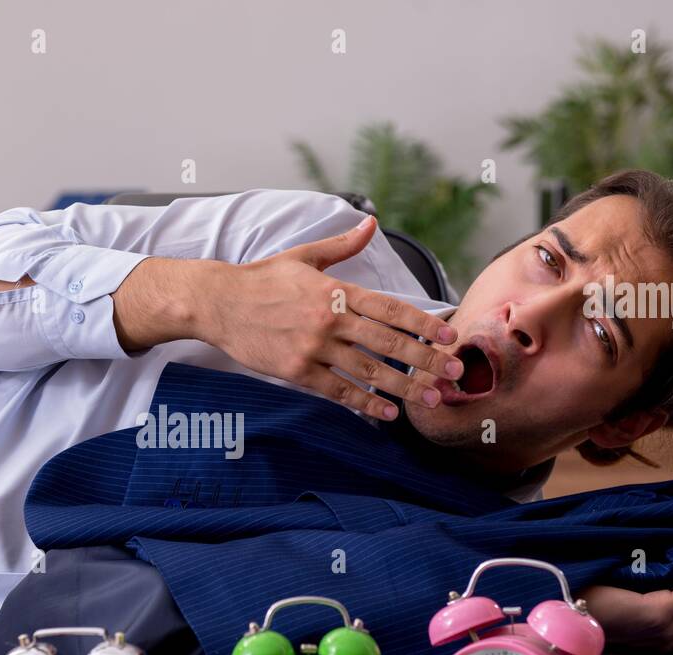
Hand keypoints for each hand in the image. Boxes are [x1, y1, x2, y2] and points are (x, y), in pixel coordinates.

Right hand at [114, 215, 462, 419]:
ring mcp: (312, 347)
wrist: (217, 302)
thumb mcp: (303, 256)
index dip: (423, 324)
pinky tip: (387, 412)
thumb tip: (371, 223)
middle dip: (425, 360)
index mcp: (336, 290)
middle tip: (454, 375)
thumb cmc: (260, 279)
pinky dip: (365, 403)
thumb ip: (342, 246)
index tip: (448, 337)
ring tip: (431, 399)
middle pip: (387, 343)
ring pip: (367, 370)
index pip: (390, 308)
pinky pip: (338, 391)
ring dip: (403, 387)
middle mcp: (329, 319)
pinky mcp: (296, 370)